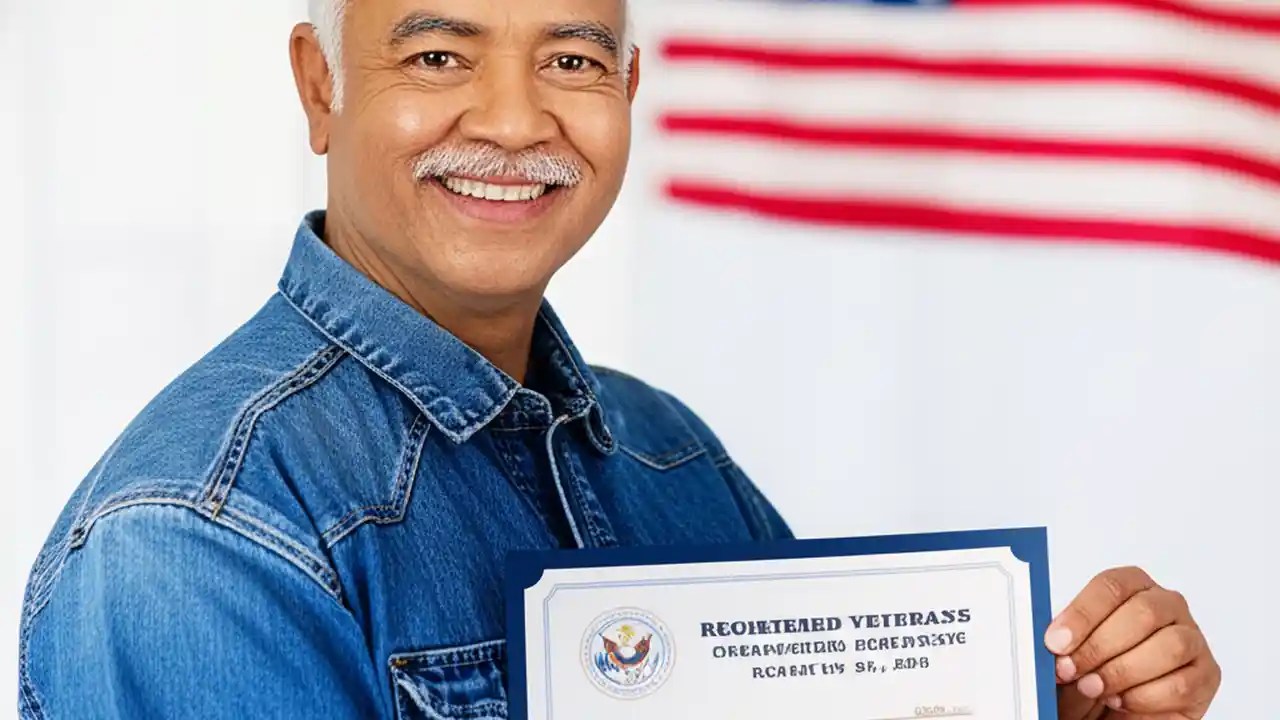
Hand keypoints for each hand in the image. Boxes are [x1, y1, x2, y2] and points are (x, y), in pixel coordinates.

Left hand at [1046, 566, 1219, 718]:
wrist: (1115, 707)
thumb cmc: (1092, 668)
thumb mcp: (1070, 649)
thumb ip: (1064, 639)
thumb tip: (1052, 641)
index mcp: (1132, 585)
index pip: (1111, 586)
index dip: (1082, 615)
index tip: (1056, 642)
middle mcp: (1166, 604)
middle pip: (1142, 613)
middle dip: (1100, 646)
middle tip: (1071, 670)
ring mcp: (1191, 637)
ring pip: (1168, 646)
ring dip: (1123, 671)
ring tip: (1094, 688)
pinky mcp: (1206, 674)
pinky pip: (1182, 684)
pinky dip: (1145, 696)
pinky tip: (1121, 701)